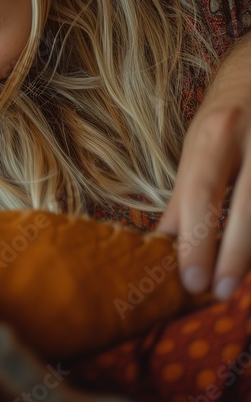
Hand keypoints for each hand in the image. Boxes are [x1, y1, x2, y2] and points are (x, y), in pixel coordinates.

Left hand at [157, 41, 250, 299]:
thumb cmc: (231, 108)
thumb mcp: (200, 139)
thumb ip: (186, 190)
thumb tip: (160, 239)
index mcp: (217, 132)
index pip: (202, 193)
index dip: (196, 239)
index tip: (190, 281)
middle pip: (245, 207)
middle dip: (232, 255)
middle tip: (218, 292)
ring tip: (239, 281)